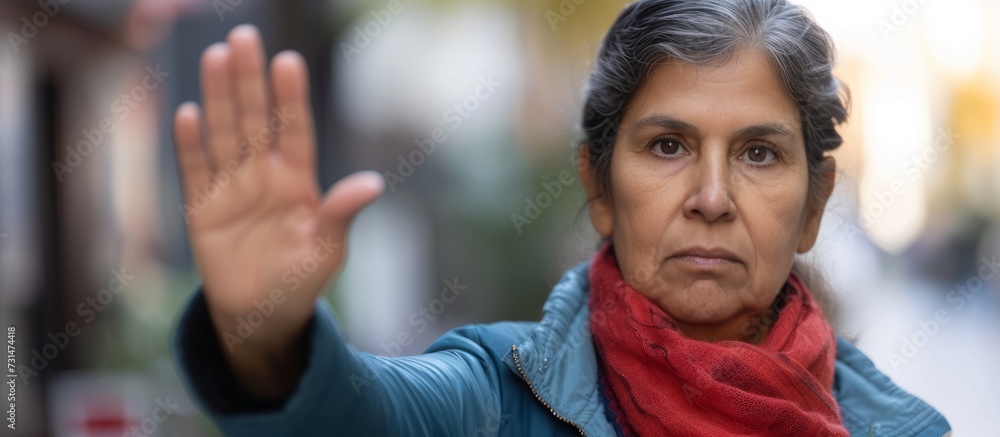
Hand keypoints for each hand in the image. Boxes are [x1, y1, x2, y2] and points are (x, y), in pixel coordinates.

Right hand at [172, 24, 382, 397]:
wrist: (261, 317)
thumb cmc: (301, 282)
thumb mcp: (327, 250)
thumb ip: (341, 214)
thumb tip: (373, 184)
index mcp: (299, 183)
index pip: (294, 131)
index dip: (290, 98)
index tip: (288, 62)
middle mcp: (264, 177)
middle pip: (255, 121)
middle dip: (250, 81)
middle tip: (245, 38)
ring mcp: (231, 189)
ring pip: (223, 135)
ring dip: (218, 98)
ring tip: (215, 57)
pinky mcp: (202, 210)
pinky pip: (194, 171)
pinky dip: (190, 145)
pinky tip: (188, 113)